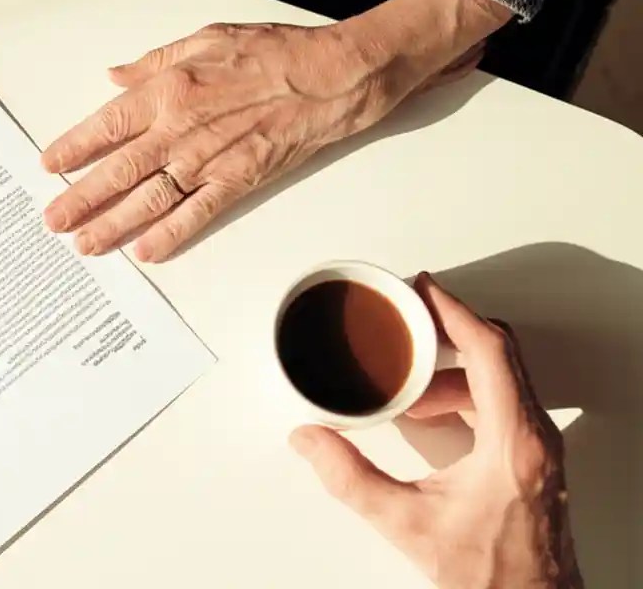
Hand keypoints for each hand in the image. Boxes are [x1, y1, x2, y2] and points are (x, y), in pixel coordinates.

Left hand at [40, 0, 510, 260]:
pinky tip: (145, 253)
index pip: (106, 125)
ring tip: (84, 245)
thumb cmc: (271, 51)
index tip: (50, 166)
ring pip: (149, 200)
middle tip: (52, 222)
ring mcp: (208, 160)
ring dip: (113, 225)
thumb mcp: (204, 39)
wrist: (331, 76)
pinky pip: (197, 214)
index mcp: (166, 91)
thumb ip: (154, 62)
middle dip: (80, 200)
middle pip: (118, 172)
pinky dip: (170, 235)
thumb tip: (115, 77)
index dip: (74, 148)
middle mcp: (179, 130)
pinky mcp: (238, 181)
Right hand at [291, 274, 580, 588]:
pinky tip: (427, 411)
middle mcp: (535, 435)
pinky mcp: (531, 458)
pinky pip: (501, 402)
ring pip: (499, 378)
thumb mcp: (406, 524)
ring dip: (450, 369)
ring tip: (405, 378)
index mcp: (513, 442)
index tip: (423, 289)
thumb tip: (310, 441)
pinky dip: (462, 393)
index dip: (453, 312)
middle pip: (497, 355)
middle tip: (409, 316)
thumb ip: (350, 479)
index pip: (489, 351)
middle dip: (448, 330)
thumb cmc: (490, 575)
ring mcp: (538, 446)